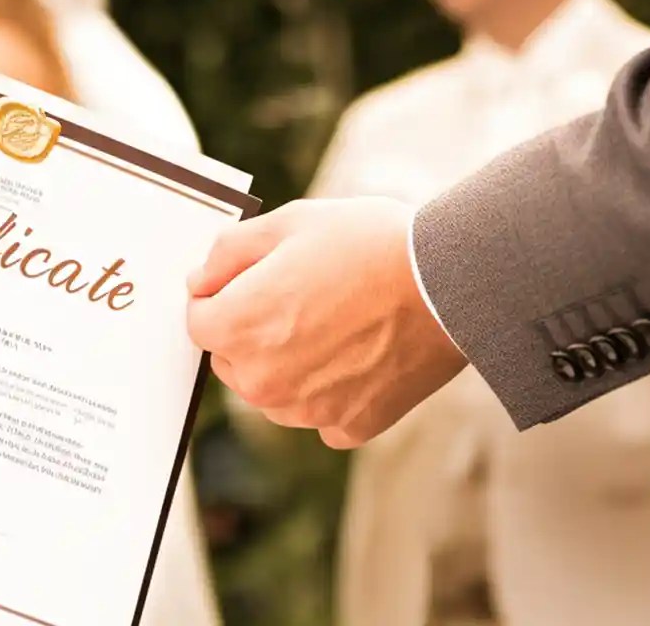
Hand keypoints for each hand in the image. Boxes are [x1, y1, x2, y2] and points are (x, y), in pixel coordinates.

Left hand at [185, 197, 466, 448]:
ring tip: (337, 321)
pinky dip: (333, 391)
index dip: (222, 295)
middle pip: (232, 359)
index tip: (256, 279)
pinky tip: (361, 354)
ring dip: (288, 364)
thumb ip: (228, 253)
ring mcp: (306, 412)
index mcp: (238, 328)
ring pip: (273, 391)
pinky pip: (321, 415)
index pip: (199, 320)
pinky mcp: (349, 427)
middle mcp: (263, 380)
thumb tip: (199, 282)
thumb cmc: (369, 243)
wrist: (450, 282)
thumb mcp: (288, 223)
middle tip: (302, 295)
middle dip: (251, 331)